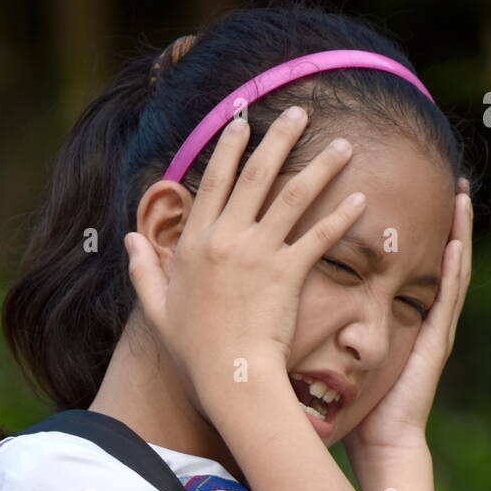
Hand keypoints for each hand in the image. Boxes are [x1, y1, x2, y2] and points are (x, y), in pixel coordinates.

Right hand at [123, 105, 368, 416]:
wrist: (229, 378)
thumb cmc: (193, 355)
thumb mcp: (157, 312)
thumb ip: (142, 272)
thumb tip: (130, 240)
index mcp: (193, 244)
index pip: (214, 183)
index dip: (230, 150)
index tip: (243, 123)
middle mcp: (225, 239)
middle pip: (256, 175)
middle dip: (280, 138)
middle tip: (300, 113)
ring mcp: (258, 253)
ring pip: (293, 195)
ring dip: (321, 166)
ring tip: (342, 145)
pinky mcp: (287, 273)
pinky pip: (319, 236)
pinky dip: (341, 216)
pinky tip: (360, 198)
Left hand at [343, 179, 472, 461]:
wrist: (381, 444)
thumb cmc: (358, 409)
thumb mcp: (339, 360)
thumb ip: (325, 334)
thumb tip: (290, 311)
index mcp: (401, 321)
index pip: (411, 266)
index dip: (414, 232)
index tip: (408, 194)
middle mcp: (423, 321)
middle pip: (438, 259)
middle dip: (446, 221)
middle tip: (450, 180)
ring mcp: (435, 331)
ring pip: (452, 271)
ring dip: (460, 234)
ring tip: (462, 196)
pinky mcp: (437, 343)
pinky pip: (449, 298)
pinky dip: (456, 269)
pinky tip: (458, 241)